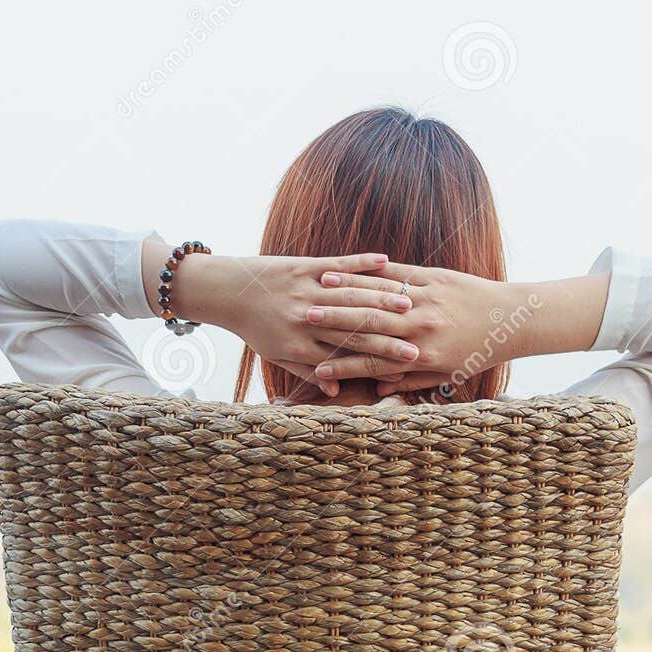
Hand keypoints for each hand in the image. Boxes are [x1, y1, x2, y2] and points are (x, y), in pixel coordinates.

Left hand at [155, 245, 424, 396]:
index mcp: (303, 347)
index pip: (350, 355)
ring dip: (384, 297)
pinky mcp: (305, 267)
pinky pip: (339, 264)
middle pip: (357, 328)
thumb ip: (308, 371)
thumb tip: (336, 392)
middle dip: (392, 332)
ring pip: (353, 296)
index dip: (381, 359)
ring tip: (412, 300)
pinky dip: (362, 262)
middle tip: (423, 336)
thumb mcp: (278, 356)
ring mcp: (306, 291)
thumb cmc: (256, 328)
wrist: (229, 292)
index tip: (409, 361)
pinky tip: (385, 259)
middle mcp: (307, 320)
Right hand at [304, 262, 529, 392]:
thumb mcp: (449, 373)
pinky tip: (345, 269)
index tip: (319, 368)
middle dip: (334, 324)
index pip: (375, 362)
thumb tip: (380, 389)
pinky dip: (367, 272)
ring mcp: (427, 299)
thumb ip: (414, 381)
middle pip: (369, 326)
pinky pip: (394, 273)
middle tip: (302, 320)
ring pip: (377, 295)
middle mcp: (423, 327)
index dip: (345, 365)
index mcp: (424, 355)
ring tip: (316, 291)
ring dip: (344, 293)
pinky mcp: (433, 277)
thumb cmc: (480, 350)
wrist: (511, 319)